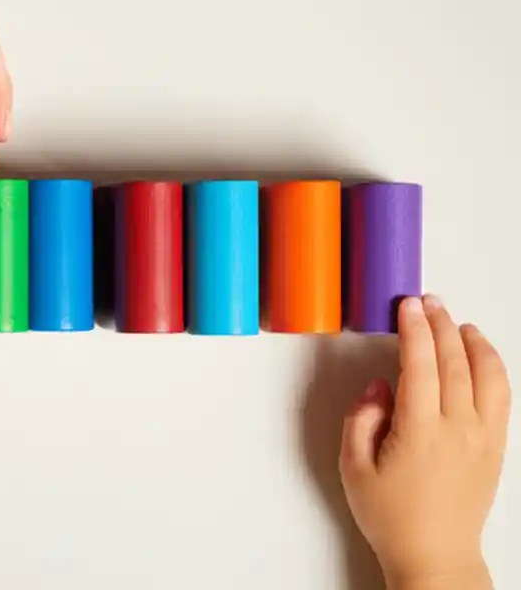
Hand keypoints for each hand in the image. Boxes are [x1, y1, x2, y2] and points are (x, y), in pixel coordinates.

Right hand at [340, 296, 509, 589]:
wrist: (434, 554)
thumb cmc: (391, 515)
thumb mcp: (353, 467)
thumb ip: (361, 419)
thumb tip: (379, 387)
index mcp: (420, 432)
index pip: (420, 365)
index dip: (413, 330)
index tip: (407, 306)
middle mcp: (458, 430)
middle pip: (454, 362)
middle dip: (439, 325)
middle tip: (426, 302)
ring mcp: (483, 437)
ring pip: (487, 375)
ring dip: (471, 343)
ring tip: (457, 322)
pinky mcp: (495, 447)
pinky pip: (501, 396)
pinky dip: (492, 368)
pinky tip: (479, 357)